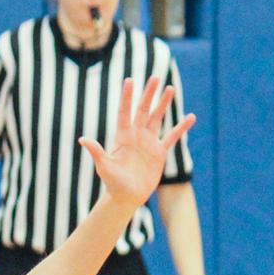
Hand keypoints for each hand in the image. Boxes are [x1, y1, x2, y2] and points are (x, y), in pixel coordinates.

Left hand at [80, 76, 196, 211]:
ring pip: (157, 118)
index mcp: (122, 136)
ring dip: (163, 104)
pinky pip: (172, 137)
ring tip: (170, 88)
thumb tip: (82, 139)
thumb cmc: (112, 183)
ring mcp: (149, 142)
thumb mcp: (104, 166)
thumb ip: (96, 151)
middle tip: (155, 77)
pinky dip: (181, 127)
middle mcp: (136, 136)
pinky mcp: (159, 152)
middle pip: (143, 110)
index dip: (127, 96)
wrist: (126, 197)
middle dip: (149, 94)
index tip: (129, 80)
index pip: (124, 111)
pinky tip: (191, 117)